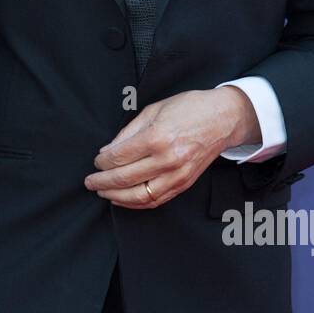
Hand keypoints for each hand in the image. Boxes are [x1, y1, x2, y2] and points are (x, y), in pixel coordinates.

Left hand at [84, 87, 259, 209]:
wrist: (223, 119)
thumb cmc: (189, 109)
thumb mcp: (153, 110)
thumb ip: (128, 132)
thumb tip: (107, 151)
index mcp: (158, 137)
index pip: (119, 157)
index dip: (102, 162)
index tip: (96, 161)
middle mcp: (168, 159)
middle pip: (125, 178)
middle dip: (102, 182)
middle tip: (90, 181)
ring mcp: (177, 175)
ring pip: (139, 196)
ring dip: (116, 196)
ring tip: (102, 192)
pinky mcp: (184, 184)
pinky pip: (155, 200)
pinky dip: (136, 204)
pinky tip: (123, 199)